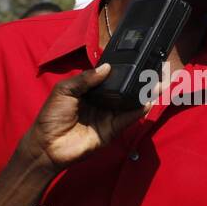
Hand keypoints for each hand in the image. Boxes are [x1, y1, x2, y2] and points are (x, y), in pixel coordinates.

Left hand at [18, 63, 149, 171]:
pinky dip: (139, 111)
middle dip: (137, 81)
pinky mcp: (112, 130)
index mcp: (88, 90)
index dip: (120, 70)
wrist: (48, 146)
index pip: (108, 77)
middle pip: (123, 89)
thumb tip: (107, 68)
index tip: (135, 59)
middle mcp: (100, 102)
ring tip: (158, 82)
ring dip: (143, 94)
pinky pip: (128, 119)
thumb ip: (85, 78)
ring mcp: (107, 116)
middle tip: (152, 69)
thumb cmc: (51, 117)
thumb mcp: (64, 90)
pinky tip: (148, 101)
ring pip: (129, 103)